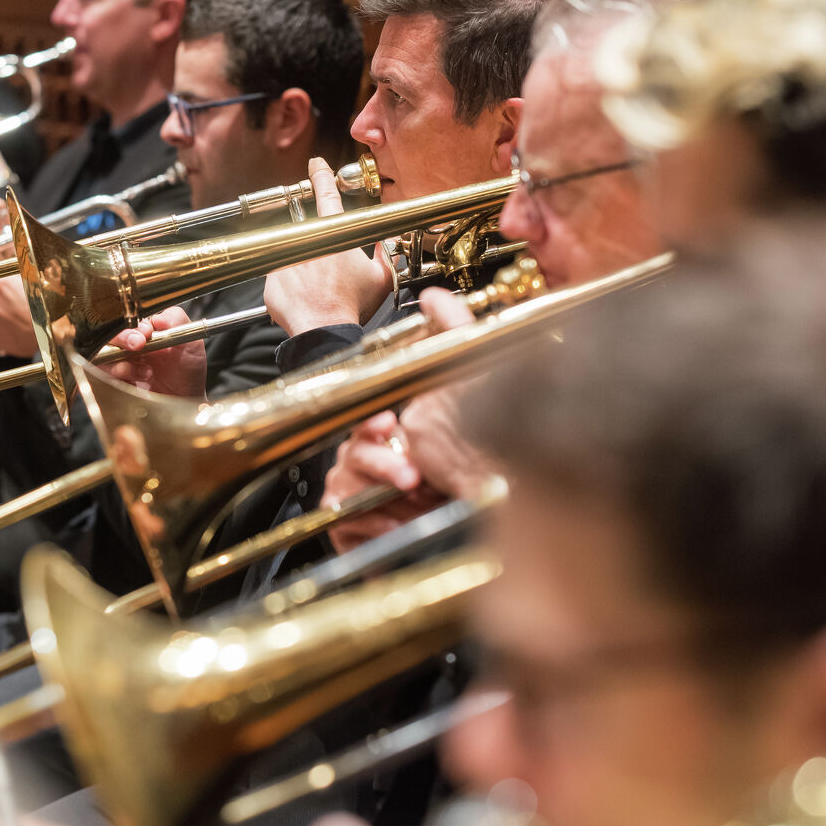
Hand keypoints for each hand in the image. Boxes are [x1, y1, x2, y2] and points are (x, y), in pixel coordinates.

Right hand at [102, 305, 206, 397]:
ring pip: (102, 354)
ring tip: (147, 371)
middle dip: (123, 337)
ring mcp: (119, 363)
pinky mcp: (114, 381)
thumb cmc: (187, 374)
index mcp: (144, 332)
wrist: (185, 400)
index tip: (146, 331)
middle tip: (139, 344)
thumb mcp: (191, 343)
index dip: (132, 323)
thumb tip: (159, 316)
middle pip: (109, 333)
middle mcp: (129, 345)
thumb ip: (177, 321)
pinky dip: (120, 375)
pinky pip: (102, 374)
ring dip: (122, 361)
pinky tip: (140, 379)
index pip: (127, 319)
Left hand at [266, 157, 394, 336]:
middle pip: (309, 230)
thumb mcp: (381, 277)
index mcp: (332, 233)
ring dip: (305, 269)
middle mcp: (304, 239)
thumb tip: (390, 239)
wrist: (324, 329)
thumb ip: (386, 252)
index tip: (316, 164)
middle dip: (319, 250)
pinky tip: (304, 300)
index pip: (326, 193)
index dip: (321, 175)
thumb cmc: (352, 305)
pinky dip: (291, 287)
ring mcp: (284, 256)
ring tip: (318, 292)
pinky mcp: (269, 277)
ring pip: (295, 254)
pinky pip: (280, 277)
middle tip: (328, 273)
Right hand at [320, 288, 496, 551]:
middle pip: (350, 452)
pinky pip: (345, 526)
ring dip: (377, 496)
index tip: (390, 425)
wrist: (482, 517)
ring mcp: (358, 494)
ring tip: (411, 500)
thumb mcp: (465, 389)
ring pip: (344, 488)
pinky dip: (371, 527)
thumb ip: (452, 334)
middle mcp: (369, 458)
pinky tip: (397, 526)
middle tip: (410, 474)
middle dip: (378, 461)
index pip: (364, 417)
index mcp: (387, 428)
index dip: (373, 422)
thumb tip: (434, 295)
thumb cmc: (468, 459)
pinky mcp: (352, 529)